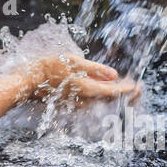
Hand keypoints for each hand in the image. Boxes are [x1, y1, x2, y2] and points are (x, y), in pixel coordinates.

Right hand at [25, 54, 141, 104]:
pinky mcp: (72, 105)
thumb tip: (114, 74)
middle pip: (111, 100)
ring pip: (103, 102)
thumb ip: (95, 69)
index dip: (128, 89)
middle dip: (126, 95)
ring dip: (115, 96)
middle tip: (138, 89)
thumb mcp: (73, 61)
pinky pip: (94, 103)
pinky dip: (103, 97)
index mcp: (88, 89)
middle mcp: (85, 101)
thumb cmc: (49, 69)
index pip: (114, 92)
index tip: (138, 86)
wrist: (28, 83)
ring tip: (124, 88)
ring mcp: (78, 105)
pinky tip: (104, 90)